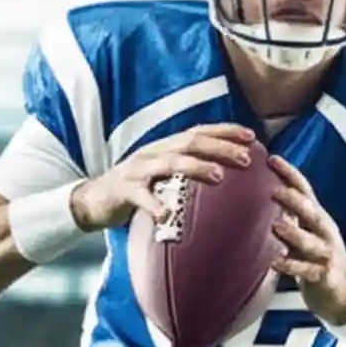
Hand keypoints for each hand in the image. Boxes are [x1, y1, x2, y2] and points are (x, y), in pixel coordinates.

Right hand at [70, 123, 257, 230]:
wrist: (93, 199)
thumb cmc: (137, 190)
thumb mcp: (163, 176)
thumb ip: (186, 173)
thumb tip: (224, 179)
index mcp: (165, 147)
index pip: (199, 132)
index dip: (225, 131)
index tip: (252, 136)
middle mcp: (153, 152)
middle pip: (190, 142)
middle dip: (219, 147)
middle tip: (246, 158)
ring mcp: (138, 169)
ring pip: (169, 163)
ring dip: (195, 167)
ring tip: (218, 176)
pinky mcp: (124, 190)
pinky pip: (141, 197)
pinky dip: (155, 205)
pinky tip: (168, 215)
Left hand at [267, 155, 345, 325]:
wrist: (345, 293)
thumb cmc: (319, 258)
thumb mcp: (307, 232)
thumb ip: (290, 215)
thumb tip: (263, 192)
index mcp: (319, 218)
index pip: (306, 190)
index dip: (291, 174)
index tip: (272, 159)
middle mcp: (325, 232)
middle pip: (312, 212)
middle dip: (295, 200)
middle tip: (274, 190)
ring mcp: (326, 254)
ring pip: (311, 241)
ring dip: (293, 233)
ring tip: (276, 226)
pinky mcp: (324, 276)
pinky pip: (307, 270)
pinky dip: (291, 266)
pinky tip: (276, 263)